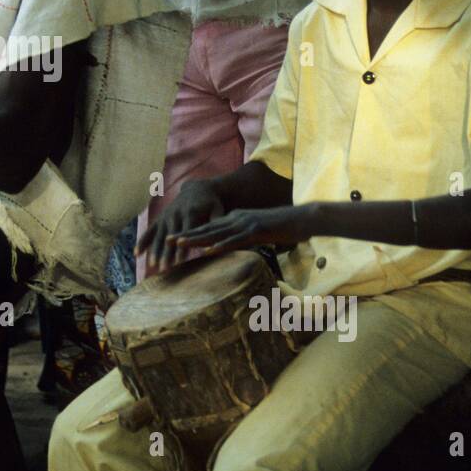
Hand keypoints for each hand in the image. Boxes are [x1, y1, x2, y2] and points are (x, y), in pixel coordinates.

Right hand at [137, 178, 225, 274]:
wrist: (197, 188)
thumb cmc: (211, 203)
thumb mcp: (217, 209)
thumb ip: (217, 223)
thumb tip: (218, 238)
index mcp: (190, 213)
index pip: (186, 233)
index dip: (182, 247)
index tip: (179, 261)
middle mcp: (175, 214)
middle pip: (170, 237)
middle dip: (167, 254)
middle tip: (165, 269)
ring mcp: (165, 217)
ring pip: (159, 236)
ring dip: (155, 251)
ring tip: (152, 266)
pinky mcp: (160, 218)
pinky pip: (149, 231)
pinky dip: (142, 242)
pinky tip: (136, 254)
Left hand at [161, 205, 315, 267]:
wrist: (303, 218)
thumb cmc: (283, 227)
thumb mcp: (258, 233)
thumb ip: (244, 237)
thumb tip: (232, 247)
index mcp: (236, 218)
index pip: (210, 226)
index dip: (192, 232)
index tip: (175, 238)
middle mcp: (237, 219)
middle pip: (208, 228)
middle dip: (187, 234)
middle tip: (167, 240)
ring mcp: (246, 224)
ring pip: (216, 232)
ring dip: (196, 239)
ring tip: (179, 244)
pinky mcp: (256, 231)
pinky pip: (235, 240)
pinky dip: (220, 245)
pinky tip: (207, 251)